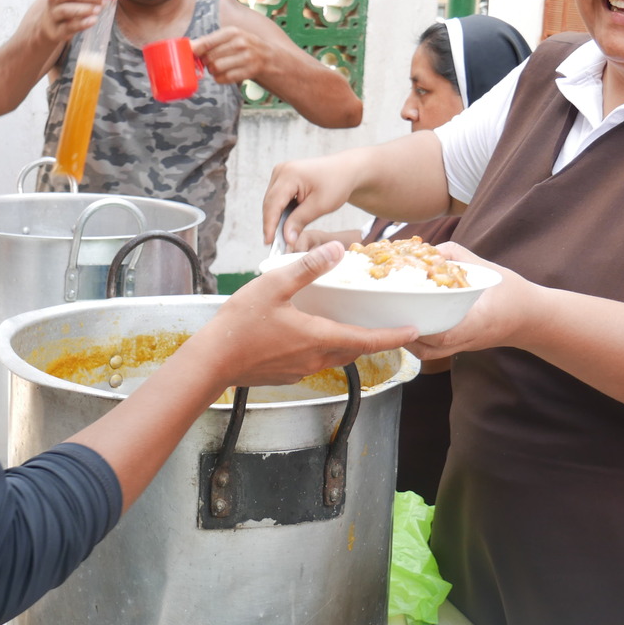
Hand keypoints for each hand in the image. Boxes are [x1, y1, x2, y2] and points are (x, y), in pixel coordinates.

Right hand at [37, 0, 124, 46]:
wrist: (50, 26)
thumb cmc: (69, 8)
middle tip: (106, 1)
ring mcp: (53, 14)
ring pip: (67, 9)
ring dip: (85, 9)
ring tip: (99, 10)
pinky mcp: (55, 30)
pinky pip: (67, 26)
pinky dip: (81, 24)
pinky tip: (92, 21)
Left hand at [190, 25, 269, 84]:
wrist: (269, 57)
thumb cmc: (244, 46)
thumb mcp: (230, 37)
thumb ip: (210, 41)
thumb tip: (188, 46)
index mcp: (232, 32)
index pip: (206, 42)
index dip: (196, 51)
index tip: (192, 55)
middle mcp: (240, 43)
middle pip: (209, 57)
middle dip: (206, 62)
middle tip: (210, 62)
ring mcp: (246, 57)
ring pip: (216, 68)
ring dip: (213, 71)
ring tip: (218, 68)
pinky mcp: (249, 71)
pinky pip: (225, 78)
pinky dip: (220, 79)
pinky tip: (225, 74)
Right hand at [191, 243, 416, 388]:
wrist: (210, 362)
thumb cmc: (238, 326)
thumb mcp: (273, 287)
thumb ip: (307, 268)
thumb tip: (336, 250)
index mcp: (318, 338)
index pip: (366, 340)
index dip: (393, 336)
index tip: (413, 332)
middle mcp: (314, 359)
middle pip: (353, 350)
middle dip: (371, 339)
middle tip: (384, 325)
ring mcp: (300, 370)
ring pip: (333, 357)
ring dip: (345, 344)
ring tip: (348, 326)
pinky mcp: (285, 375)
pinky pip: (313, 362)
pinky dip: (321, 349)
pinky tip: (308, 334)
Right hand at [261, 155, 359, 250]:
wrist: (346, 170)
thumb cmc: (337, 183)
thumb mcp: (320, 205)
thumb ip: (300, 221)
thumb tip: (286, 238)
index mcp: (289, 174)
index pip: (273, 204)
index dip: (269, 225)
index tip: (268, 242)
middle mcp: (281, 171)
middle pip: (269, 203)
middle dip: (271, 224)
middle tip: (275, 245)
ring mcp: (281, 173)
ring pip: (271, 202)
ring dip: (275, 218)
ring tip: (279, 237)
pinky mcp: (283, 178)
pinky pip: (277, 198)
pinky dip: (280, 212)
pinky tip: (285, 224)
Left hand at [403, 242, 532, 361]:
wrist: (534, 319)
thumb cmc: (514, 293)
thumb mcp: (490, 270)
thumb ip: (460, 257)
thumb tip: (430, 249)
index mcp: (477, 322)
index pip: (444, 334)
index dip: (421, 326)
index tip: (404, 311)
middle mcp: (467, 339)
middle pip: (429, 349)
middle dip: (405, 334)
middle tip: (388, 311)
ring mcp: (464, 346)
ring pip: (428, 354)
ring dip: (408, 339)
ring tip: (393, 316)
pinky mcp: (461, 346)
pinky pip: (433, 350)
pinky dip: (418, 339)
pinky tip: (408, 320)